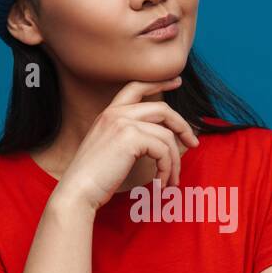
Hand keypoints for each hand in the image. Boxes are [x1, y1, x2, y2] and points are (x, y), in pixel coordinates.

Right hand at [50, 77, 199, 211]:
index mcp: (109, 114)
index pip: (136, 87)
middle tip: (193, 144)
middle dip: (182, 126)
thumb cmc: (94, 179)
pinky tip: (160, 183)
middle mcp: (115, 113)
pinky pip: (163, 150)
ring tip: (171, 181)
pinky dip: (167, 169)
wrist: (78, 191)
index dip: (159, 83)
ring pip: (166, 136)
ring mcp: (122, 123)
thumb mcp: (112, 150)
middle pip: (162, 110)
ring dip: (174, 161)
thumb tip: (162, 140)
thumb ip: (131, 138)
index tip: (177, 81)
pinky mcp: (131, 137)